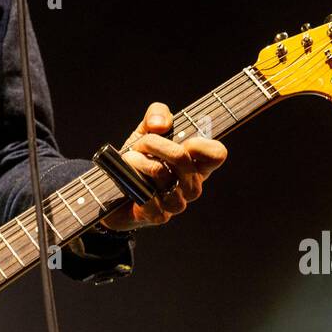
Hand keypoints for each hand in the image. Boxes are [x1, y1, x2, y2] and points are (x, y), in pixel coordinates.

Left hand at [100, 102, 227, 229]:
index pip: (217, 154)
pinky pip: (150, 200)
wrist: (115, 192)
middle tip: (139, 144)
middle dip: (154, 143)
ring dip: (139, 163)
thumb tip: (160, 125)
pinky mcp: (159, 217)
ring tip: (128, 160)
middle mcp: (192, 185)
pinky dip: (135, 186)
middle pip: (181, 158)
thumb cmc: (139, 159)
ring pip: (162, 176)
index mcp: (197, 164)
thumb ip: (157, 114)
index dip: (200, 143)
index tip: (181, 139)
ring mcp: (177, 203)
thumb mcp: (146, 130)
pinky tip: (129, 182)